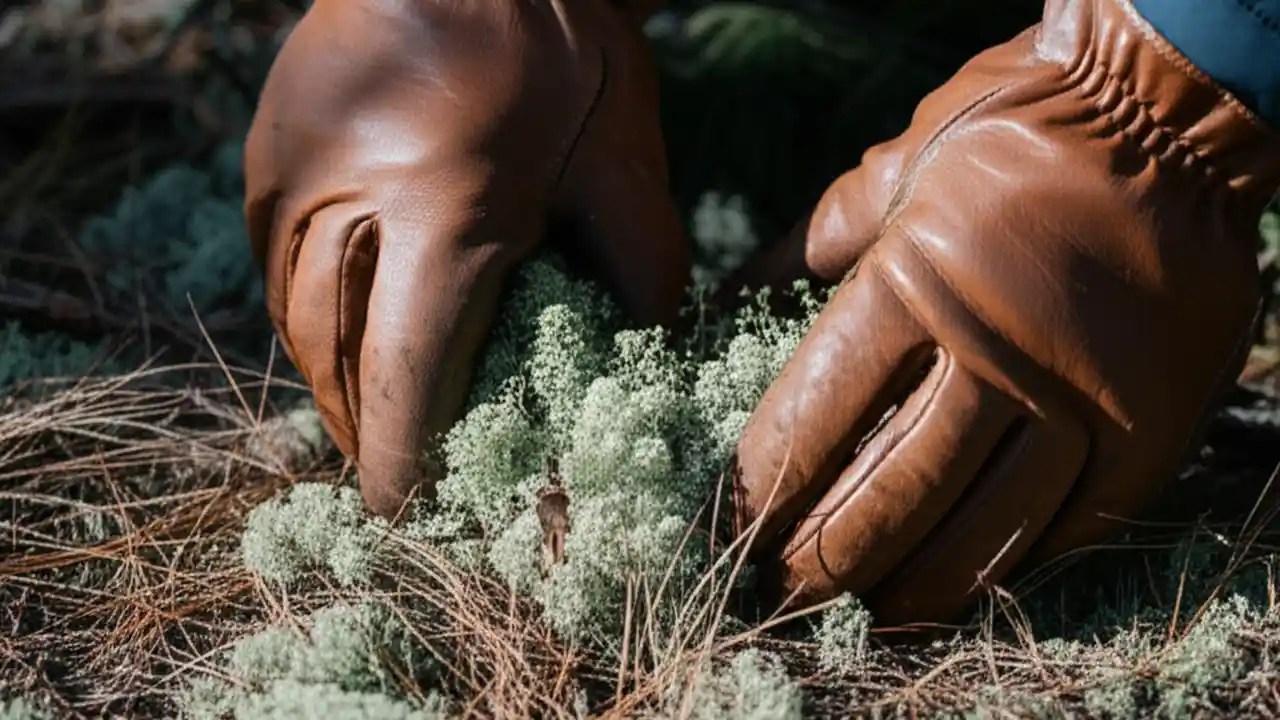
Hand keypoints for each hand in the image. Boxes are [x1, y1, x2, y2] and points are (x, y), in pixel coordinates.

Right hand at [244, 0, 688, 517]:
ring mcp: (291, 179)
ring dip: (330, 385)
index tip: (408, 506)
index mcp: (444, 212)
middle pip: (336, 362)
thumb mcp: (625, 156)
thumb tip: (636, 368)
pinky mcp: (266, 158)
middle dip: (363, 432)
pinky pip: (276, 270)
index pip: (404, 374)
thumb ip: (641, 273)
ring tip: (367, 419)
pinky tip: (342, 338)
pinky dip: (307, 322)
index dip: (402, 456)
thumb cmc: (561, 53)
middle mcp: (344, 204)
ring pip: (294, 322)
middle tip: (396, 474)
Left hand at [731, 0, 1279, 625]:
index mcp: (914, 284)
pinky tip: (970, 586)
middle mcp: (995, 353)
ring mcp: (1081, 396)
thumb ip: (817, 242)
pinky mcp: (1150, 424)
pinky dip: (1015, 562)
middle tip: (784, 592)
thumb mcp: (899, 166)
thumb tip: (736, 295)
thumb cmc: (1016, 134)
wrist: (1169, 118)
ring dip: (915, 579)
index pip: (821, 409)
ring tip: (867, 612)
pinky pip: (1074, 519)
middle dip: (827, 553)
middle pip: (893, 487)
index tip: (739, 521)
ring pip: (983, 523)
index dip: (771, 479)